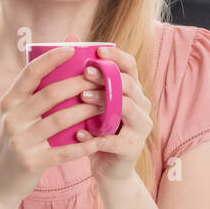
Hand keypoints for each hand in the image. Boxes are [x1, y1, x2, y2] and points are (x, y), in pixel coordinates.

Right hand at [0, 36, 112, 207]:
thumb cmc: (12, 142)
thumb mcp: (14, 116)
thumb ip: (32, 93)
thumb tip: (58, 59)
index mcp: (8, 102)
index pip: (30, 73)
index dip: (52, 59)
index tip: (74, 48)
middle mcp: (11, 119)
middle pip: (50, 94)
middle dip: (79, 83)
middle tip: (101, 77)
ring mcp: (20, 142)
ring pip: (60, 120)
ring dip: (86, 110)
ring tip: (105, 104)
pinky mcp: (31, 163)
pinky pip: (64, 151)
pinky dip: (84, 144)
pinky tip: (100, 139)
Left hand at [78, 43, 149, 186]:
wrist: (107, 169)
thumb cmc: (96, 131)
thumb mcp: (90, 102)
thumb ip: (83, 76)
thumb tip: (67, 38)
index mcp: (132, 91)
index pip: (130, 66)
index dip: (116, 56)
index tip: (96, 50)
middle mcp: (142, 105)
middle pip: (129, 84)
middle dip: (107, 76)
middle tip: (85, 71)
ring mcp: (140, 127)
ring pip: (127, 107)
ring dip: (104, 101)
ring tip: (82, 98)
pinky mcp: (132, 148)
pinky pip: (115, 139)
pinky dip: (96, 136)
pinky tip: (79, 134)